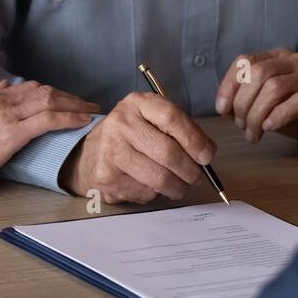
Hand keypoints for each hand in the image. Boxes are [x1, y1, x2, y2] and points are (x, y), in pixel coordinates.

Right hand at [0, 80, 97, 193]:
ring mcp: (6, 115)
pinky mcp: (11, 134)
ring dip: (75, 105)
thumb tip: (2, 88)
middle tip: (86, 104)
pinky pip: (48, 120)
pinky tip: (83, 121)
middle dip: (68, 96)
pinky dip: (69, 118)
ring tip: (91, 111)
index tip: (65, 100)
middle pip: (44, 91)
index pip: (28, 88)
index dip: (51, 93)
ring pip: (50, 101)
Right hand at [59, 92, 216, 203]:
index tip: (207, 156)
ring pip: (159, 178)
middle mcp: (121, 123)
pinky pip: (145, 192)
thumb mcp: (154, 121)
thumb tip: (207, 154)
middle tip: (197, 177)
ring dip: (178, 187)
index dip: (195, 139)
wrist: (91, 154)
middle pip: (168, 152)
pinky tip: (151, 186)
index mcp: (137, 103)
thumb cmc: (132, 137)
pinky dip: (156, 194)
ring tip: (180, 185)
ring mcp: (111, 150)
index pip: (172, 117)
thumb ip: (181, 131)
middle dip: (191, 171)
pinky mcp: (106, 176)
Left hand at [215, 48, 297, 147]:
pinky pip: (296, 102)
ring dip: (256, 115)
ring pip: (274, 88)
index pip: (245, 61)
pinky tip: (269, 128)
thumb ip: (251, 100)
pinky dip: (277, 117)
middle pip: (257, 74)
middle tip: (241, 126)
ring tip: (254, 135)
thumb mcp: (273, 103)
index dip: (228, 84)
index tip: (221, 108)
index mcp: (279, 57)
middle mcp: (295, 61)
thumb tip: (225, 108)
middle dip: (242, 103)